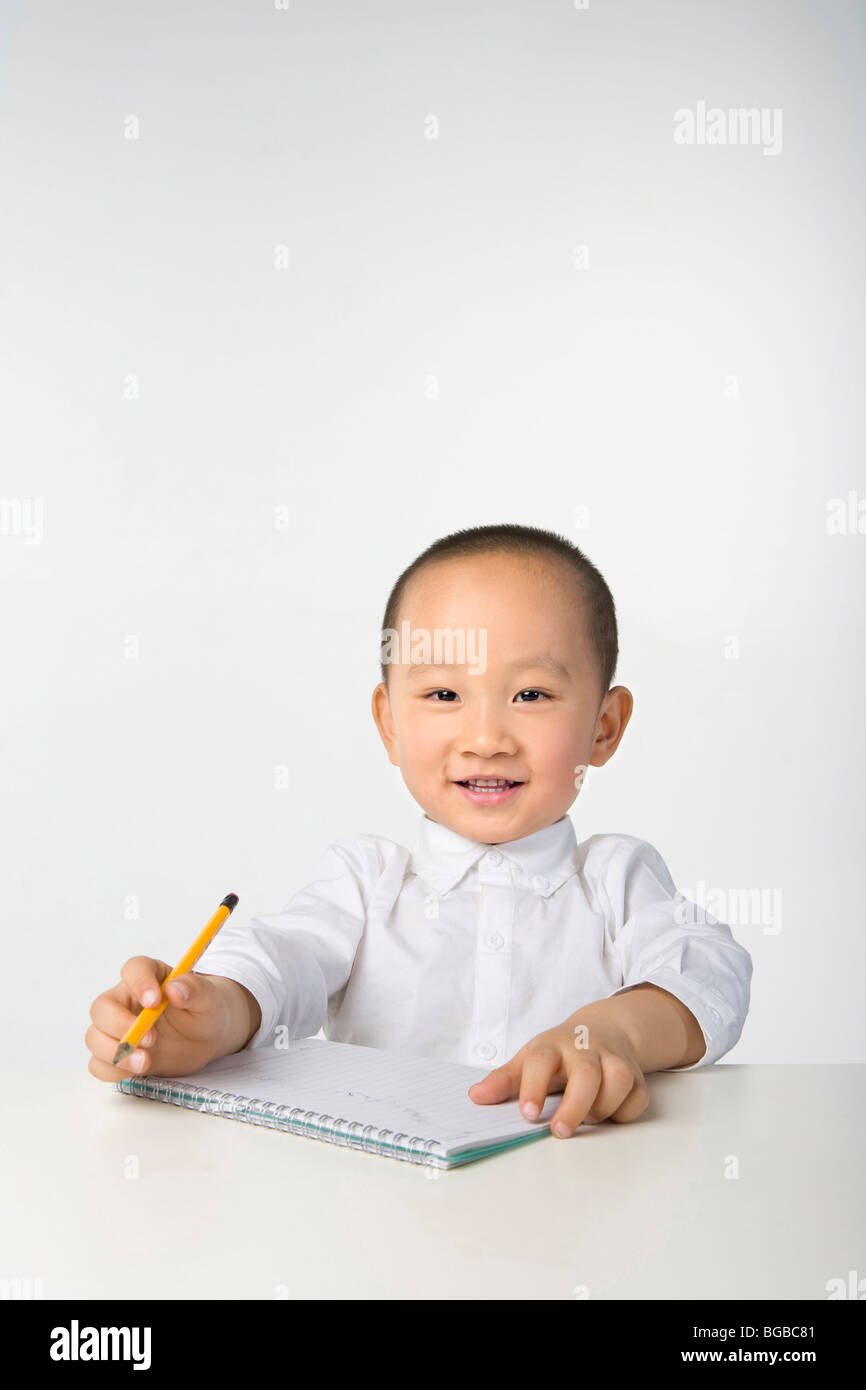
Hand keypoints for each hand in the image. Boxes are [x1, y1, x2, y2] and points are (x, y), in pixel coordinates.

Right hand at [86, 956, 257, 1081]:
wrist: (208, 1036)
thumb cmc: (206, 1009)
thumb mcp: (210, 998)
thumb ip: (196, 989)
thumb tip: (175, 988)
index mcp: (149, 976)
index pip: (133, 970)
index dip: (139, 983)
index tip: (154, 1001)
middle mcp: (127, 1000)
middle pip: (102, 1007)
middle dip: (119, 1025)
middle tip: (151, 1039)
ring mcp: (119, 1028)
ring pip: (95, 1037)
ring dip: (114, 1052)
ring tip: (145, 1062)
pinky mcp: (119, 1054)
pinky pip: (99, 1064)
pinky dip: (112, 1070)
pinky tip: (137, 1070)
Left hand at [467, 1005, 649, 1136]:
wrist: (604, 1029)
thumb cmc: (559, 1051)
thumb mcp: (528, 1059)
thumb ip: (504, 1080)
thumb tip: (476, 1096)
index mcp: (552, 1046)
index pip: (541, 1062)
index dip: (533, 1087)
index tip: (528, 1114)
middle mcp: (585, 1051)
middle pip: (586, 1074)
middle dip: (575, 1105)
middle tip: (560, 1131)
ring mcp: (613, 1060)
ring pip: (619, 1081)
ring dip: (604, 1107)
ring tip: (587, 1118)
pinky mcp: (635, 1076)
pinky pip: (637, 1098)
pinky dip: (625, 1112)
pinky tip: (609, 1114)